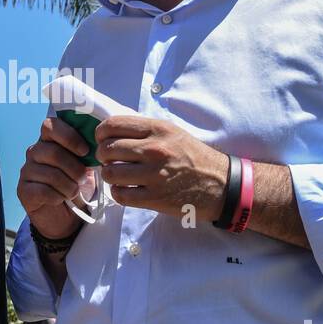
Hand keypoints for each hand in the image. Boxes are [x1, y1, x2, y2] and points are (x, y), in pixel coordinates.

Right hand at [17, 116, 90, 239]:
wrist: (66, 216)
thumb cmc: (76, 185)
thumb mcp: (85, 166)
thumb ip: (86, 153)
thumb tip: (97, 145)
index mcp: (48, 141)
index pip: (50, 126)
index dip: (69, 136)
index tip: (85, 151)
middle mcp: (34, 152)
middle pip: (54, 153)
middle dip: (74, 169)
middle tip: (82, 179)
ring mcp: (26, 171)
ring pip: (51, 174)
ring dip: (69, 186)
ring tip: (73, 192)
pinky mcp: (23, 190)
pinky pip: (43, 191)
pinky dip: (58, 197)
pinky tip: (60, 199)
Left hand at [94, 115, 229, 220]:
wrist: (222, 184)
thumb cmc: (194, 157)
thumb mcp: (172, 133)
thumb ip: (144, 131)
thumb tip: (111, 132)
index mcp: (158, 129)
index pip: (113, 125)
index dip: (100, 133)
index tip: (102, 140)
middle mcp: (155, 149)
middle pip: (107, 149)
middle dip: (102, 156)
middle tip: (110, 160)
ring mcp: (154, 175)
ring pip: (110, 173)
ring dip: (110, 176)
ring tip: (118, 176)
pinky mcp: (155, 198)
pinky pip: (120, 195)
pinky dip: (118, 193)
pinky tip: (126, 190)